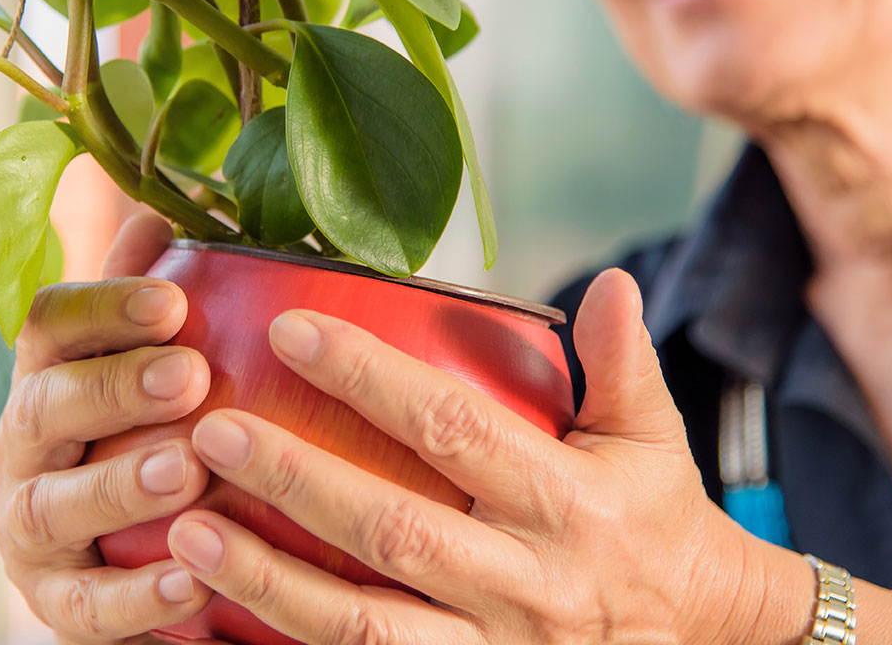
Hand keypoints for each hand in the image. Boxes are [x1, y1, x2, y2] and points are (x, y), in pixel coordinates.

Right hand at [0, 214, 225, 644]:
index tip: (173, 300)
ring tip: (189, 472)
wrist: (110, 558)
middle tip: (192, 375)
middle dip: (116, 388)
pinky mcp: (53, 605)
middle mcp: (20, 446)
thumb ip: (151, 288)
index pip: (51, 324)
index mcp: (46, 374)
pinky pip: (86, 606)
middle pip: (47, 405)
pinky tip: (195, 580)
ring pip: (56, 505)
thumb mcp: (142, 359)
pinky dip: (137, 596)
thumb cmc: (137, 433)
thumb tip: (177, 203)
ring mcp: (27, 529)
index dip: (105, 306)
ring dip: (120, 486)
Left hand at [161, 269, 781, 644]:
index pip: (454, 428)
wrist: (701, 644)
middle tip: (212, 429)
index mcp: (567, 505)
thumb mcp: (654, 444)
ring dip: (269, 581)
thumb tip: (606, 284)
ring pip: (364, 626)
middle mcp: (525, 583)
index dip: (369, 377)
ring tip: (190, 529)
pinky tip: (223, 615)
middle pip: (392, 530)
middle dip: (296, 480)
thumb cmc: (659, 524)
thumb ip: (625, 366)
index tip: (290, 328)